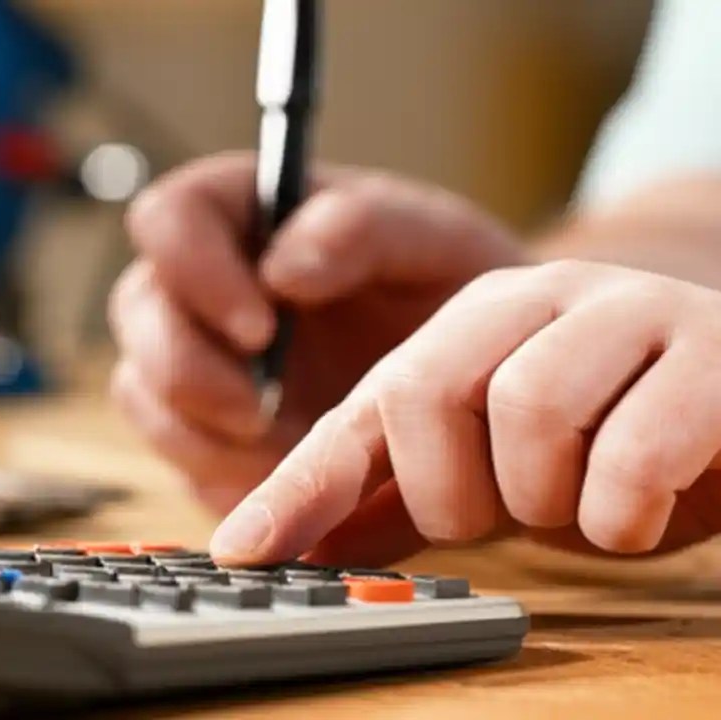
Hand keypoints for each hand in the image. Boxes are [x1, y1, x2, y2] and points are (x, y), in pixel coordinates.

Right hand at [109, 151, 522, 514]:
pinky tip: (292, 480)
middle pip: (137, 312)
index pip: (169, 215)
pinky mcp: (208, 438)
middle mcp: (206, 285)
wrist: (485, 380)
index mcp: (248, 214)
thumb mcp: (434, 241)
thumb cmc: (453, 292)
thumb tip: (279, 267)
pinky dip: (230, 482)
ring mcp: (199, 363)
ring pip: (144, 396)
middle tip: (258, 415)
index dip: (191, 268)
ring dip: (204, 436)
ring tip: (291, 452)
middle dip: (186, 372)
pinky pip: (182, 465)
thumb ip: (363, 229)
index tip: (260, 328)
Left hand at [210, 259, 720, 567]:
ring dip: (544, 496)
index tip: (243, 552)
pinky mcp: (712, 355)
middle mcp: (537, 300)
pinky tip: (631, 512)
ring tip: (579, 505)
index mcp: (469, 323)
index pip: (362, 410)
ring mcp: (627, 314)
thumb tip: (290, 543)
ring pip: (528, 406)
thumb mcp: (496, 467)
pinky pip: (635, 446)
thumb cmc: (608, 430)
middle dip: (451, 486)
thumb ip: (400, 496)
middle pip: (427, 390)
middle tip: (501, 511)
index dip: (300, 486)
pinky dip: (619, 508)